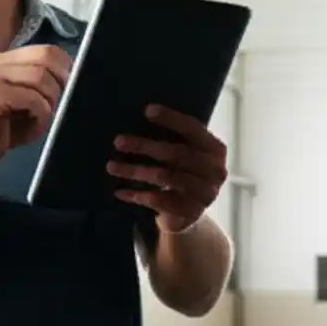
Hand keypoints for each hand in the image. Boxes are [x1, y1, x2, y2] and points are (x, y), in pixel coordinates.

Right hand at [0, 45, 70, 171]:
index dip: (66, 69)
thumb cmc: (6, 125)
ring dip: (50, 103)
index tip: (68, 89)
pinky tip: (34, 126)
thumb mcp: (31, 99)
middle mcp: (0, 63)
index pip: (49, 50)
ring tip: (42, 119)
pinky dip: (42, 115)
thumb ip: (47, 83)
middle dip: (59, 85)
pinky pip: (33, 99)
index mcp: (10, 60)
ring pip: (41, 79)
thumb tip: (74, 75)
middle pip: (47, 61)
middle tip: (54, 106)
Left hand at [108, 105, 227, 233]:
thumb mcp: (187, 154)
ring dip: (135, 171)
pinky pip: (159, 201)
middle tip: (118, 141)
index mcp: (215, 149)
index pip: (193, 128)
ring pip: (164, 177)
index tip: (147, 110)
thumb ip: (175, 139)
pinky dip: (137, 195)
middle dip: (145, 146)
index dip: (171, 119)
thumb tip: (138, 117)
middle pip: (176, 153)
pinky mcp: (190, 213)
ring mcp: (205, 193)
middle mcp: (215, 170)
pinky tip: (119, 192)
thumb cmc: (184, 174)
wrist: (191, 215)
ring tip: (111, 166)